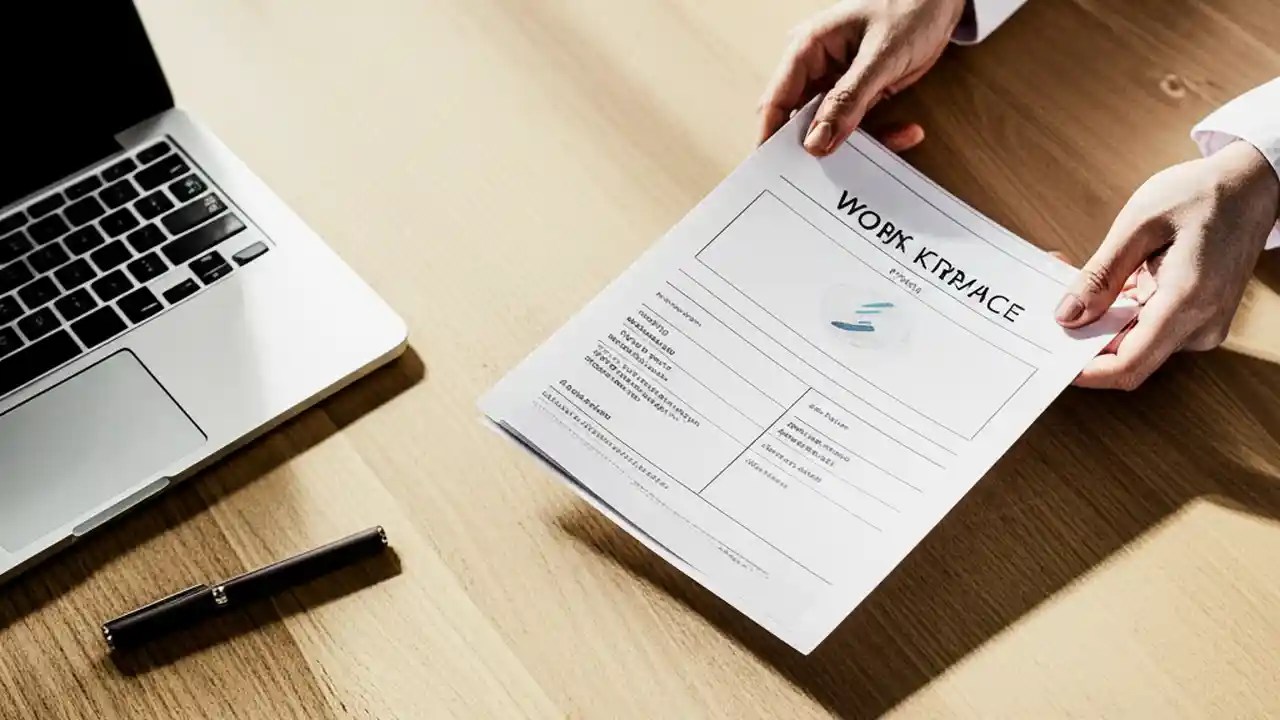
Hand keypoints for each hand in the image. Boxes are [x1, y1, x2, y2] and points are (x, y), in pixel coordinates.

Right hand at [757, 0, 965, 155]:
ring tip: (891, 144)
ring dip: (860, 144)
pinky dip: (883, 135)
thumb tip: (815, 143)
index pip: (777, 100)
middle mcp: (817, 68)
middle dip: (820, 147)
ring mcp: (839, 83)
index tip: (777, 172)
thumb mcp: (880, 57)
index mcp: (807, 49)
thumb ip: (847, 101)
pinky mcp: (861, 94)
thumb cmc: (909, 8)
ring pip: (834, 129)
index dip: (771, 138)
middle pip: (802, 120)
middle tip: (834, 175)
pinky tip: (908, 131)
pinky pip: (861, 125)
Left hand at [1055, 141, 1279, 389]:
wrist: (1251, 186)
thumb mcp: (1139, 224)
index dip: (1085, 372)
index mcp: (1188, 300)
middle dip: (1084, 335)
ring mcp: (1201, 325)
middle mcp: (1200, 324)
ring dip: (1098, 320)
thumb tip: (1067, 316)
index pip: (1129, 363)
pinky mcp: (1196, 318)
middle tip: (1052, 299)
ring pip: (1134, 342)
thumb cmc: (1203, 194)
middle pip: (1127, 356)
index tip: (1051, 358)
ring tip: (1073, 275)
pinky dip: (1118, 311)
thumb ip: (1100, 276)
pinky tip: (1104, 281)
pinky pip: (1147, 327)